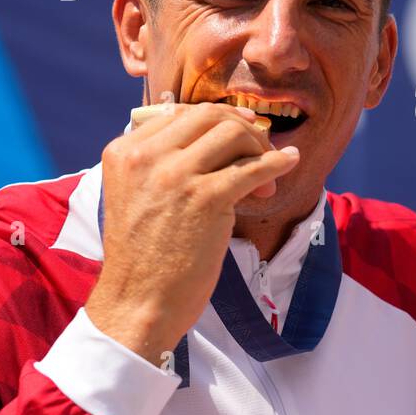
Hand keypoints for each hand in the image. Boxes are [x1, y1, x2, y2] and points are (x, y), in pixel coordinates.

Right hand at [86, 102, 300, 365]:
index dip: (218, 120)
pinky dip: (277, 162)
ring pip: (233, 133)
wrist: (139, 301)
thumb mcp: (136, 194)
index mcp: (125, 151)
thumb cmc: (144, 254)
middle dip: (242, 129)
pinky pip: (252, 167)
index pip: (181, 113)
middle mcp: (146, 156)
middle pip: (210, 115)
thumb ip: (161, 162)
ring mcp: (176, 175)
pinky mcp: (206, 198)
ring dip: (259, 149)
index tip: (239, 136)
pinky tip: (290, 161)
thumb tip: (217, 130)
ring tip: (267, 179)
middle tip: (260, 152)